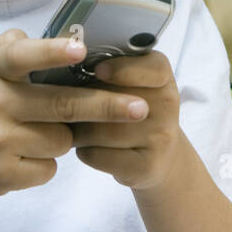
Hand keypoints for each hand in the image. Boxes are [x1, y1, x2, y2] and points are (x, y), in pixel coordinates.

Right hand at [0, 29, 152, 200]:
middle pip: (62, 106)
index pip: (22, 56)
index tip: (82, 50)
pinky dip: (46, 164)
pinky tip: (23, 156)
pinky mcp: (1, 175)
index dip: (53, 52)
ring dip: (65, 138)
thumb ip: (14, 46)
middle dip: (107, 107)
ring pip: (62, 140)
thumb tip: (63, 37)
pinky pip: (49, 169)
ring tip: (36, 132)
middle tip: (140, 108)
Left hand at [70, 50, 183, 190]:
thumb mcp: (132, 84)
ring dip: (77, 129)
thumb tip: (65, 64)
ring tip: (75, 127)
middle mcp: (167, 105)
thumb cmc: (132, 111)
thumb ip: (107, 69)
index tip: (98, 70)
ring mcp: (160, 138)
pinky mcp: (147, 166)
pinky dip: (85, 151)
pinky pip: (98, 155)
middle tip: (64, 102)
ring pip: (99, 131)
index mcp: (162, 78)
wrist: (161, 155)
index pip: (151, 67)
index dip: (123, 69)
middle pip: (112, 100)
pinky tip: (89, 147)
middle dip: (81, 102)